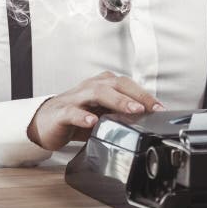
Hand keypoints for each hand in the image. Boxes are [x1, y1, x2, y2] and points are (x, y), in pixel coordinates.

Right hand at [27, 71, 165, 150]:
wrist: (46, 122)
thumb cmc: (78, 116)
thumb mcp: (103, 115)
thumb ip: (121, 114)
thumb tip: (148, 120)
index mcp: (103, 85)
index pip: (127, 85)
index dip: (145, 95)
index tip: (160, 108)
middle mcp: (91, 87)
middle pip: (115, 84)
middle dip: (134, 95)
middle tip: (149, 107)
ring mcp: (76, 98)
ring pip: (97, 93)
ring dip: (117, 101)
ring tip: (132, 110)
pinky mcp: (63, 112)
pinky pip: (73, 112)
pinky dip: (83, 116)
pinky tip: (92, 122)